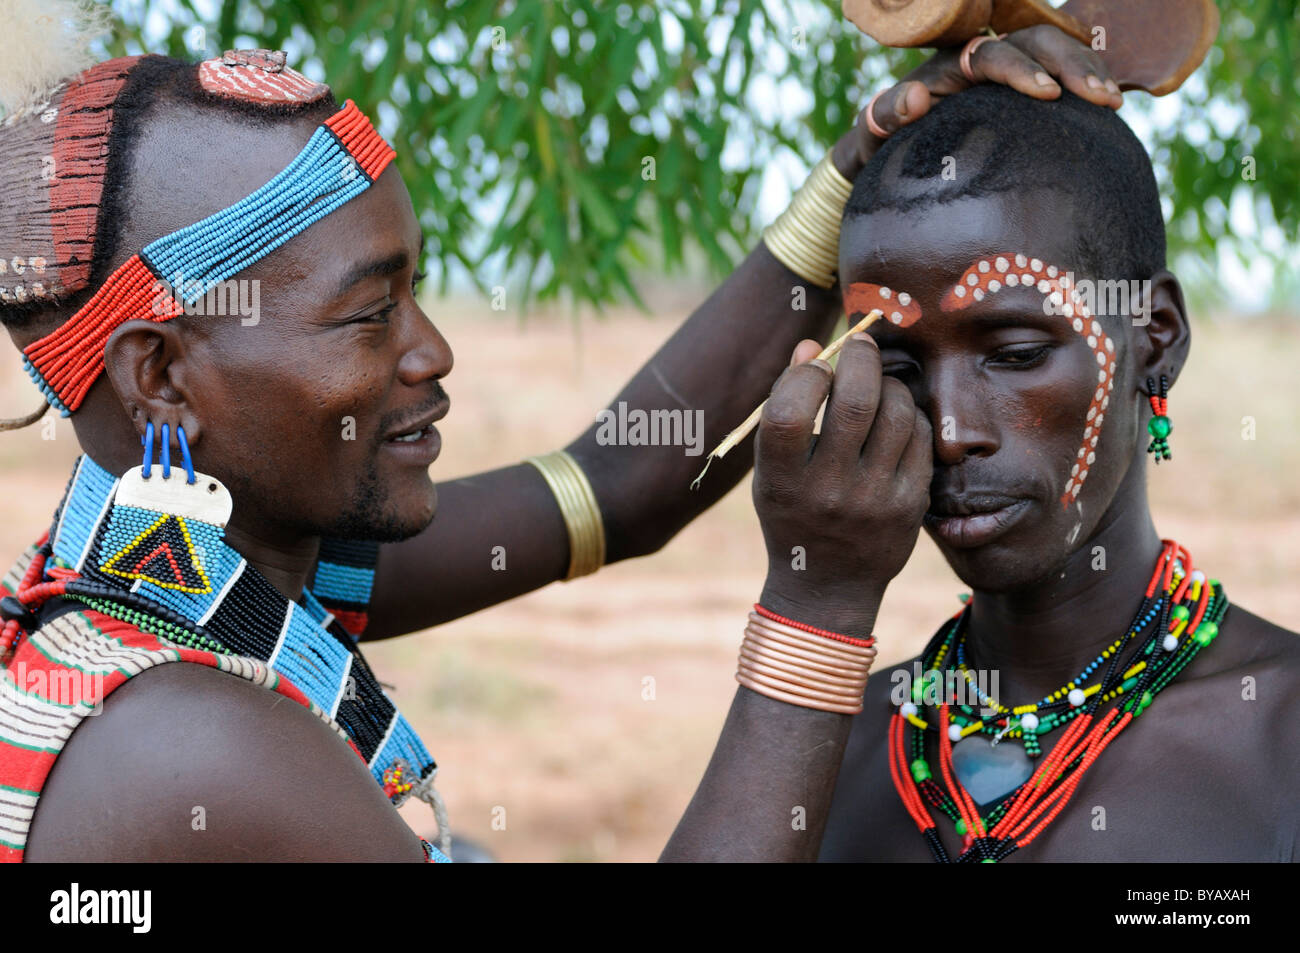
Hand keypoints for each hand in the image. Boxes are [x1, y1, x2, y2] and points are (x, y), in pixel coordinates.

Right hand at [753, 335, 931, 636]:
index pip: (789, 412)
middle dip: (860, 357)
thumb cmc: (794, 512)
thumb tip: (812, 346)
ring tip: (876, 383)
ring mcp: (874, 500)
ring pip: (896, 411)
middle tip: (859, 345)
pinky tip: (895, 416)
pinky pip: (920, 435)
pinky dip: (909, 413)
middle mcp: (828, 492)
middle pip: (854, 401)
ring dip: (888, 382)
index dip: (805, 374)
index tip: (814, 366)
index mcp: (782, 483)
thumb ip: (785, 408)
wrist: (828, 586)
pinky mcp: (911, 503)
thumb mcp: (773, 470)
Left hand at [832, 24, 1122, 177]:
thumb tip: (916, 95)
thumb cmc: (880, 143)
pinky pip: (1061, 71)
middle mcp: (981, 59)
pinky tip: (1110, 102)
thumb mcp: (873, 133)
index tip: (1047, 94)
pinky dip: (1086, 79)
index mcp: (949, 65)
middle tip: (1100, 97)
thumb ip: (888, 115)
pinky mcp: (1022, 88)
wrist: (888, 149)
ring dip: (1087, 69)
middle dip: (1070, 64)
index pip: (991, 54)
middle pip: (1035, 42)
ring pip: (1055, 50)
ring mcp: (1005, 70)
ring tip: (1113, 102)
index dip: (1021, 70)